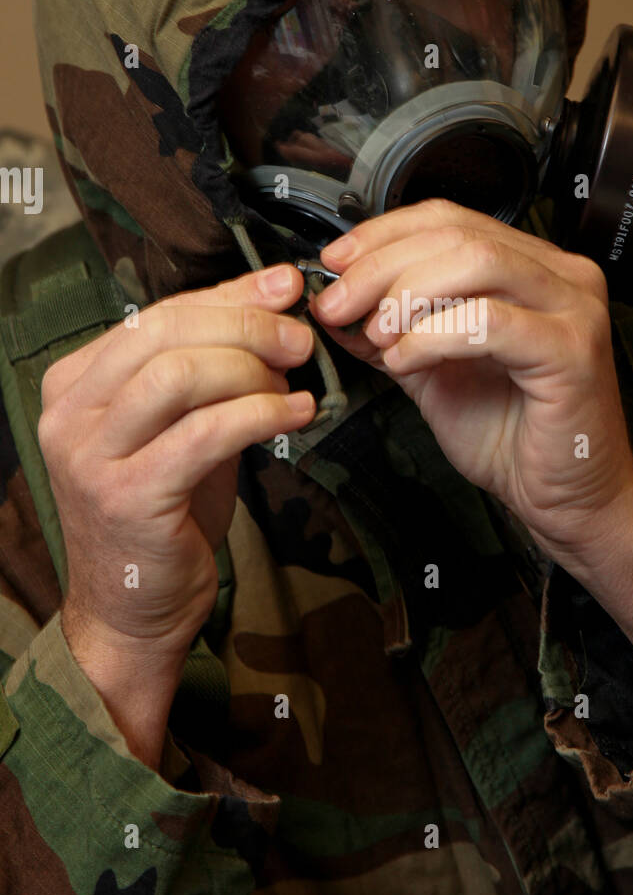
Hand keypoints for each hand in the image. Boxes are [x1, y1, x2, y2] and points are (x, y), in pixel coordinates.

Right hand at [38, 265, 315, 762]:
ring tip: (293, 383)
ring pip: (179, 375)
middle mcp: (70, 412)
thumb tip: (273, 296)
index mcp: (75, 382)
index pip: (157, 315)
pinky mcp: (126, 496)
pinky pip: (203, 434)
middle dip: (246, 325)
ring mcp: (90, 455)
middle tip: (300, 339)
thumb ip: (215, 363)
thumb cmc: (163, 511)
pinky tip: (295, 415)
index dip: (229, 294)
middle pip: (166, 334)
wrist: (133, 607)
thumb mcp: (183, 423)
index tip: (286, 287)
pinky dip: (259, 415)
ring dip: (252, 370)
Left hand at [313, 200, 632, 695]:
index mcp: (532, 267)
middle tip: (338, 305)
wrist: (566, 501)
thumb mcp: (434, 371)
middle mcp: (561, 276)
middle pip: (457, 234)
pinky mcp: (572, 352)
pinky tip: (406, 361)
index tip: (336, 263)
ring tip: (375, 336)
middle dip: (381, 267)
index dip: (384, 233)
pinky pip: (490, 322)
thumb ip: (393, 330)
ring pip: (476, 262)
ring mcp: (573, 309)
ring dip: (405, 295)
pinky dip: (433, 337)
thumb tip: (338, 301)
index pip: (449, 218)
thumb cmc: (514, 439)